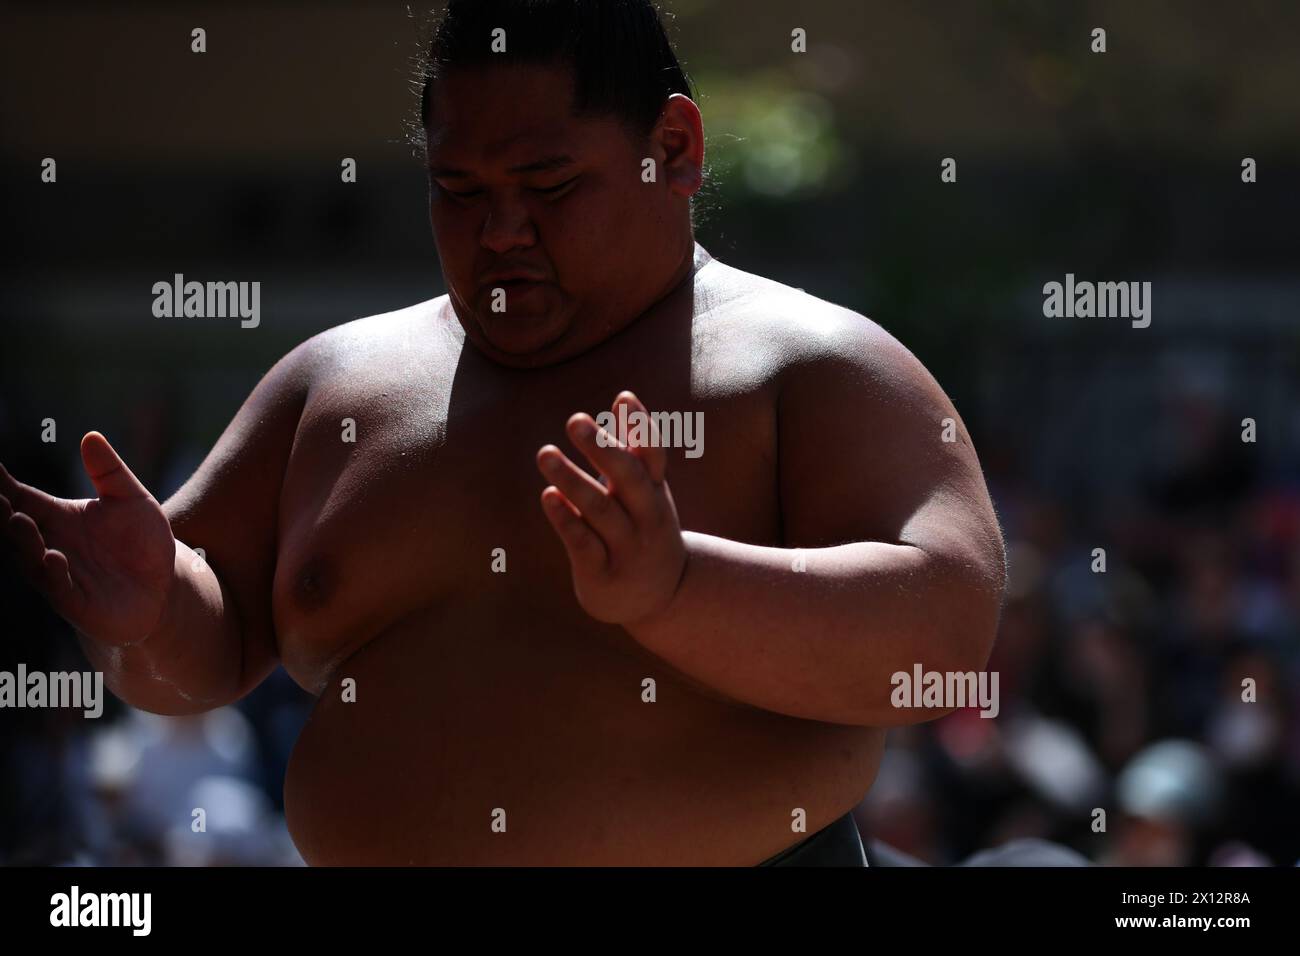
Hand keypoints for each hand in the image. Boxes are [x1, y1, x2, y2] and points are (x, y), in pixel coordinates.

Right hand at [0, 432, 175, 646]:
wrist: (164, 587)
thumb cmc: (141, 542)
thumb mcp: (132, 500)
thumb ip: (109, 471)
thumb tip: (91, 436)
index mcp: (56, 517)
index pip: (19, 496)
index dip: (1, 483)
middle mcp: (48, 544)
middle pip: (14, 526)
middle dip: (1, 511)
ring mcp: (58, 574)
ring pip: (30, 557)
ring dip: (24, 539)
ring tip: (19, 519)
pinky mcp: (75, 601)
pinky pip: (58, 587)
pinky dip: (53, 573)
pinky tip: (53, 557)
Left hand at [536, 391, 686, 626]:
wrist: (661, 599)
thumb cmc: (643, 528)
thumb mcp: (645, 490)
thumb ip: (633, 446)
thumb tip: (625, 394)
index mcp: (655, 492)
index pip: (653, 454)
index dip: (641, 426)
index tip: (623, 397)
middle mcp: (646, 517)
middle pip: (627, 479)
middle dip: (603, 449)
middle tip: (575, 420)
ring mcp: (627, 547)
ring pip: (600, 510)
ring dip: (572, 480)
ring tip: (544, 453)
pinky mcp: (603, 574)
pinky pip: (584, 544)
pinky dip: (566, 520)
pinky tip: (548, 496)